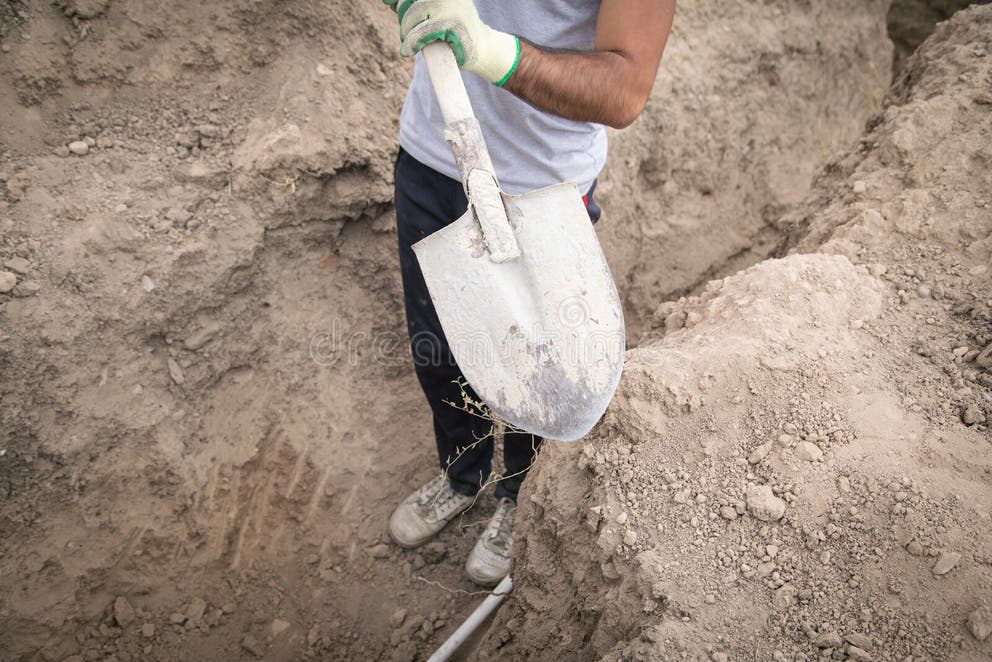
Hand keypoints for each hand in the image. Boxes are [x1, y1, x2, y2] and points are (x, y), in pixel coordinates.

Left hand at [394, 0, 519, 85]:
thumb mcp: (436, 11)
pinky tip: (407, 50)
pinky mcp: (452, 24)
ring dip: (406, 30)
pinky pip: (422, 32)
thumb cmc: (454, 31)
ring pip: (413, 14)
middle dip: (402, 15)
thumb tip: (388, 0)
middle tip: (406, 31)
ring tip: (408, 41)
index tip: (388, 3)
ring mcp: (451, 5)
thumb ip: (416, 5)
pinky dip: (411, 42)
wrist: (481, 48)